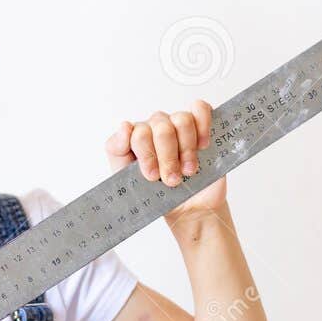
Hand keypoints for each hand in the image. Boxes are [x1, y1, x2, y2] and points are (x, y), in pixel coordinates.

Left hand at [105, 99, 225, 226]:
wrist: (188, 210)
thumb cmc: (158, 198)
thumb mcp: (130, 184)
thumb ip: (118, 152)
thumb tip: (124, 126)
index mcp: (134, 140)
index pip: (134, 132)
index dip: (146, 154)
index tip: (152, 176)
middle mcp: (154, 128)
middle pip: (160, 127)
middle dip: (167, 157)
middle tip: (171, 180)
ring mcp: (177, 126)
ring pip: (182, 120)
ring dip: (186, 149)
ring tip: (188, 171)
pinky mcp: (201, 126)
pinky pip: (201, 109)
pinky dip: (203, 127)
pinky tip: (202, 147)